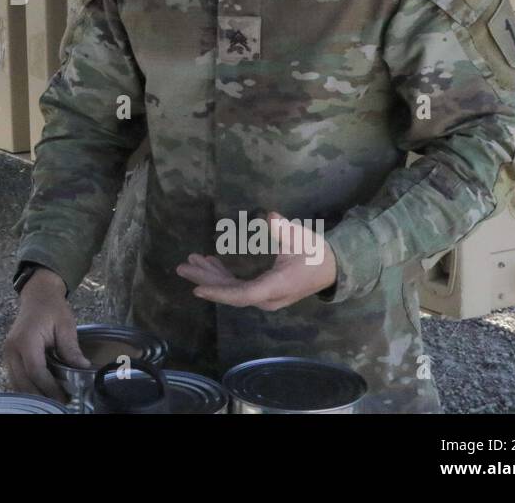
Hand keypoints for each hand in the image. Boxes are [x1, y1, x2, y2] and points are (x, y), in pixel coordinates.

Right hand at [3, 268, 88, 400]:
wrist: (38, 296)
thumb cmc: (52, 308)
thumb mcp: (65, 325)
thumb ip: (71, 348)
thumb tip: (83, 368)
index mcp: (26, 340)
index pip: (35, 371)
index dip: (49, 387)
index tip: (64, 397)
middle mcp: (12, 349)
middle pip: (22, 382)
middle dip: (41, 395)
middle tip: (61, 402)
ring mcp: (7, 353)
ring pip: (16, 383)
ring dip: (33, 393)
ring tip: (53, 398)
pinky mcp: (8, 356)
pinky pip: (15, 378)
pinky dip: (27, 387)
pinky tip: (42, 389)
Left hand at [175, 212, 337, 309]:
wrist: (331, 268)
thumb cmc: (315, 252)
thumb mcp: (302, 239)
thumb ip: (285, 230)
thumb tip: (271, 217)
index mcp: (277, 286)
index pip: (243, 293)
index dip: (219, 292)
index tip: (197, 288)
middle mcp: (267, 297)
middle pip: (232, 292)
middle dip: (206, 279)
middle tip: (182, 267)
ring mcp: (264, 296)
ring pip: (233, 290)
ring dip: (212, 276)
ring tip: (192, 261)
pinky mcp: (263, 291)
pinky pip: (238, 287)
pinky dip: (223, 275)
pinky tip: (210, 263)